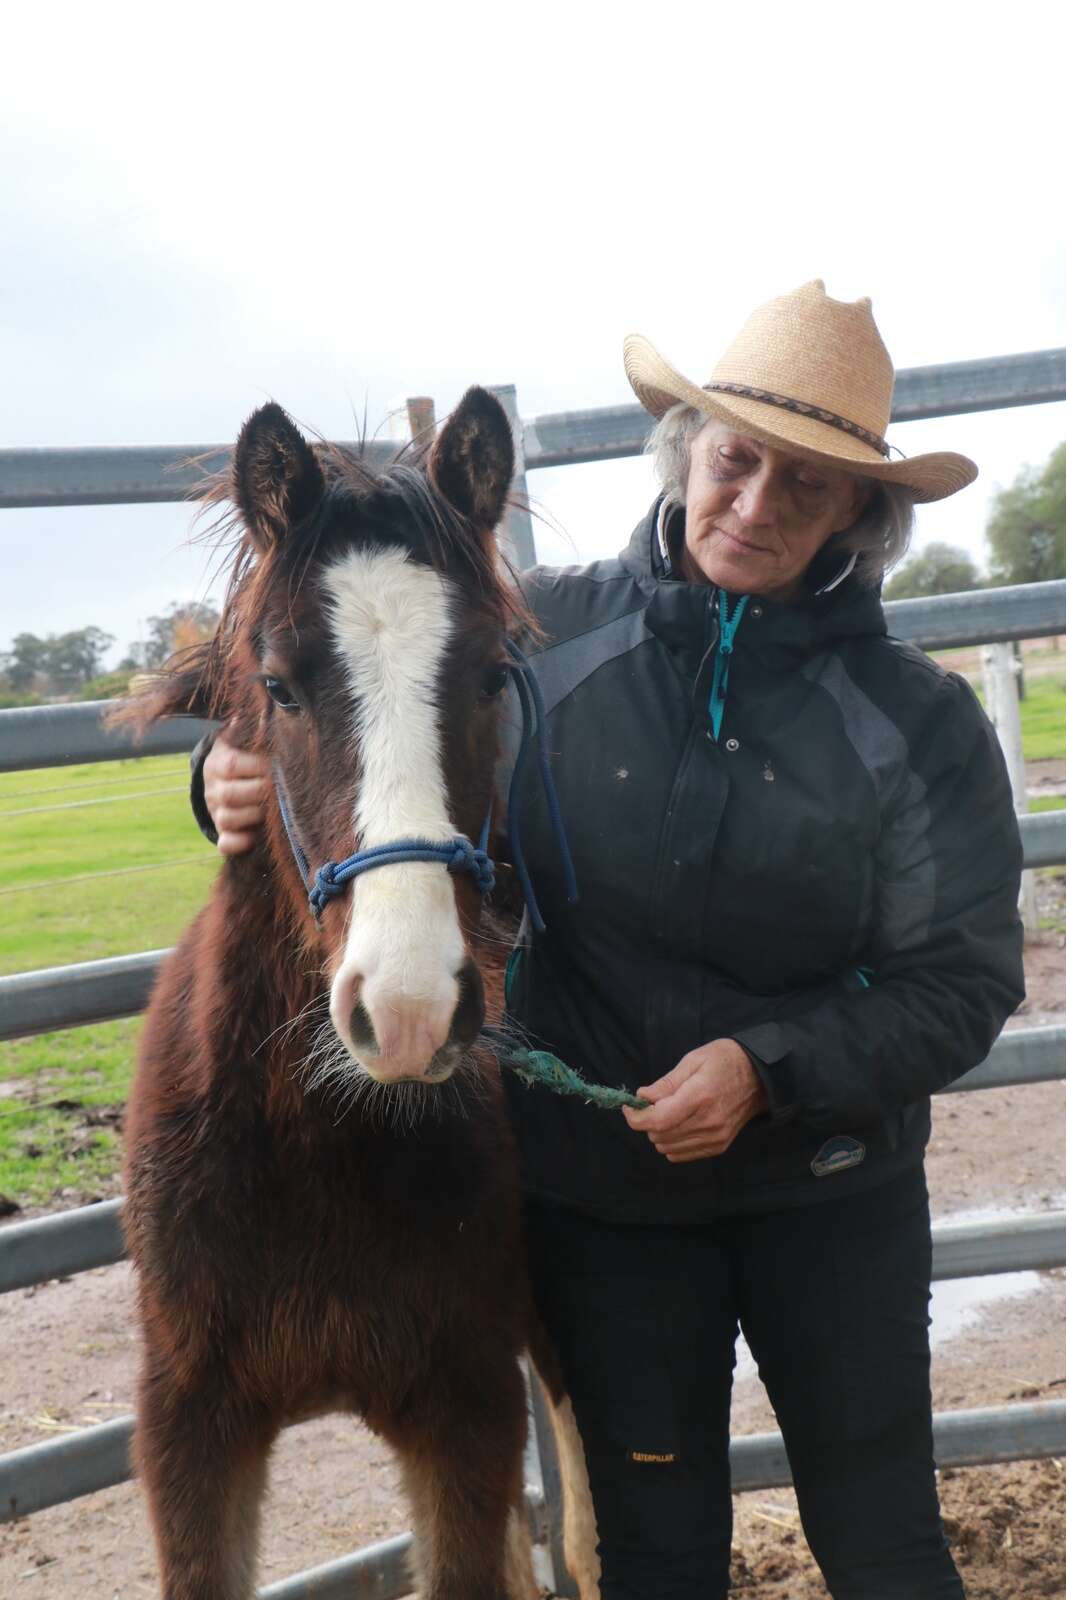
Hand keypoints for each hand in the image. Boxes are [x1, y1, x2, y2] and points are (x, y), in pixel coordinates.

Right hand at [204, 736, 270, 855]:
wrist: (227, 777)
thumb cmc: (248, 753)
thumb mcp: (246, 737)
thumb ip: (256, 726)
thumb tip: (268, 708)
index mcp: (218, 761)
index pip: (232, 764)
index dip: (258, 766)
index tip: (280, 764)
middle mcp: (213, 788)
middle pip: (231, 794)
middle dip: (261, 792)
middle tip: (282, 789)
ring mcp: (216, 811)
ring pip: (228, 818)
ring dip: (255, 815)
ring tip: (275, 808)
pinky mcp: (223, 832)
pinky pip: (225, 844)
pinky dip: (240, 843)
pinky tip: (255, 836)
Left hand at [622, 1039, 767, 1162]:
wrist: (760, 1076)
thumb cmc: (724, 1061)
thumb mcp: (693, 1060)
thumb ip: (666, 1083)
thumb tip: (642, 1098)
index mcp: (700, 1096)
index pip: (658, 1120)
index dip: (636, 1118)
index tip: (629, 1107)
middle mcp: (708, 1122)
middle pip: (659, 1136)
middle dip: (647, 1121)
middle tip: (653, 1103)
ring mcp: (715, 1137)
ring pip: (667, 1148)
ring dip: (659, 1132)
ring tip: (670, 1112)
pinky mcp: (719, 1146)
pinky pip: (681, 1154)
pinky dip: (673, 1142)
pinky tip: (680, 1124)